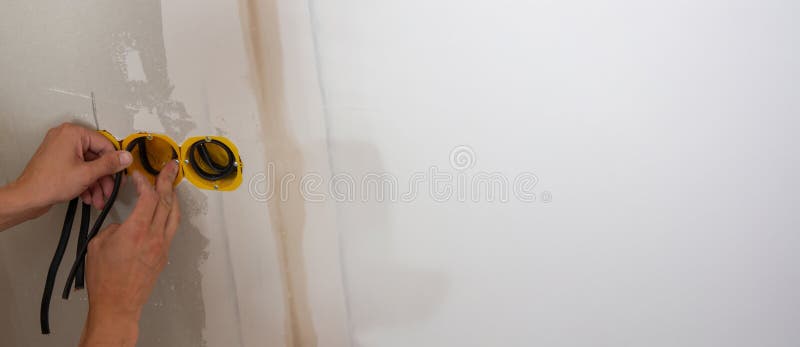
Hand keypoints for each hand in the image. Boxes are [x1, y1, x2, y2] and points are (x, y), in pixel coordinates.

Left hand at [15, 123, 132, 212]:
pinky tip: (88, 195)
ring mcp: (61, 148)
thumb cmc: (48, 183)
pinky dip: (85, 181)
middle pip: (97, 156)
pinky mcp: (58, 159)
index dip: (114, 162)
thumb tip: (125, 157)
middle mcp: (66, 137)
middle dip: (103, 177)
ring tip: (98, 198)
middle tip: (109, 190)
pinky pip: (78, 167)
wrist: (27, 198)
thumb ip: (110, 164)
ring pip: (88, 164)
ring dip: (95, 183)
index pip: (105, 144)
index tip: (120, 174)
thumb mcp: (87, 174)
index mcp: (73, 133)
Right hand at [80, 160, 180, 346]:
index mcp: (136, 231)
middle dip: (168, 180)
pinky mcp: (164, 255)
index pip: (148, 197)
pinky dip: (170, 214)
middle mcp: (154, 236)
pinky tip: (167, 210)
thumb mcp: (98, 245)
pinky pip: (171, 229)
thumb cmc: (105, 280)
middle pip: (166, 201)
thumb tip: (122, 225)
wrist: (117, 304)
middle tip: (171, 167)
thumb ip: (113, 228)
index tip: (139, 175)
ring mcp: (162, 246)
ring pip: (174, 215)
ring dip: (173, 196)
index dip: (145, 182)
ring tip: (172, 184)